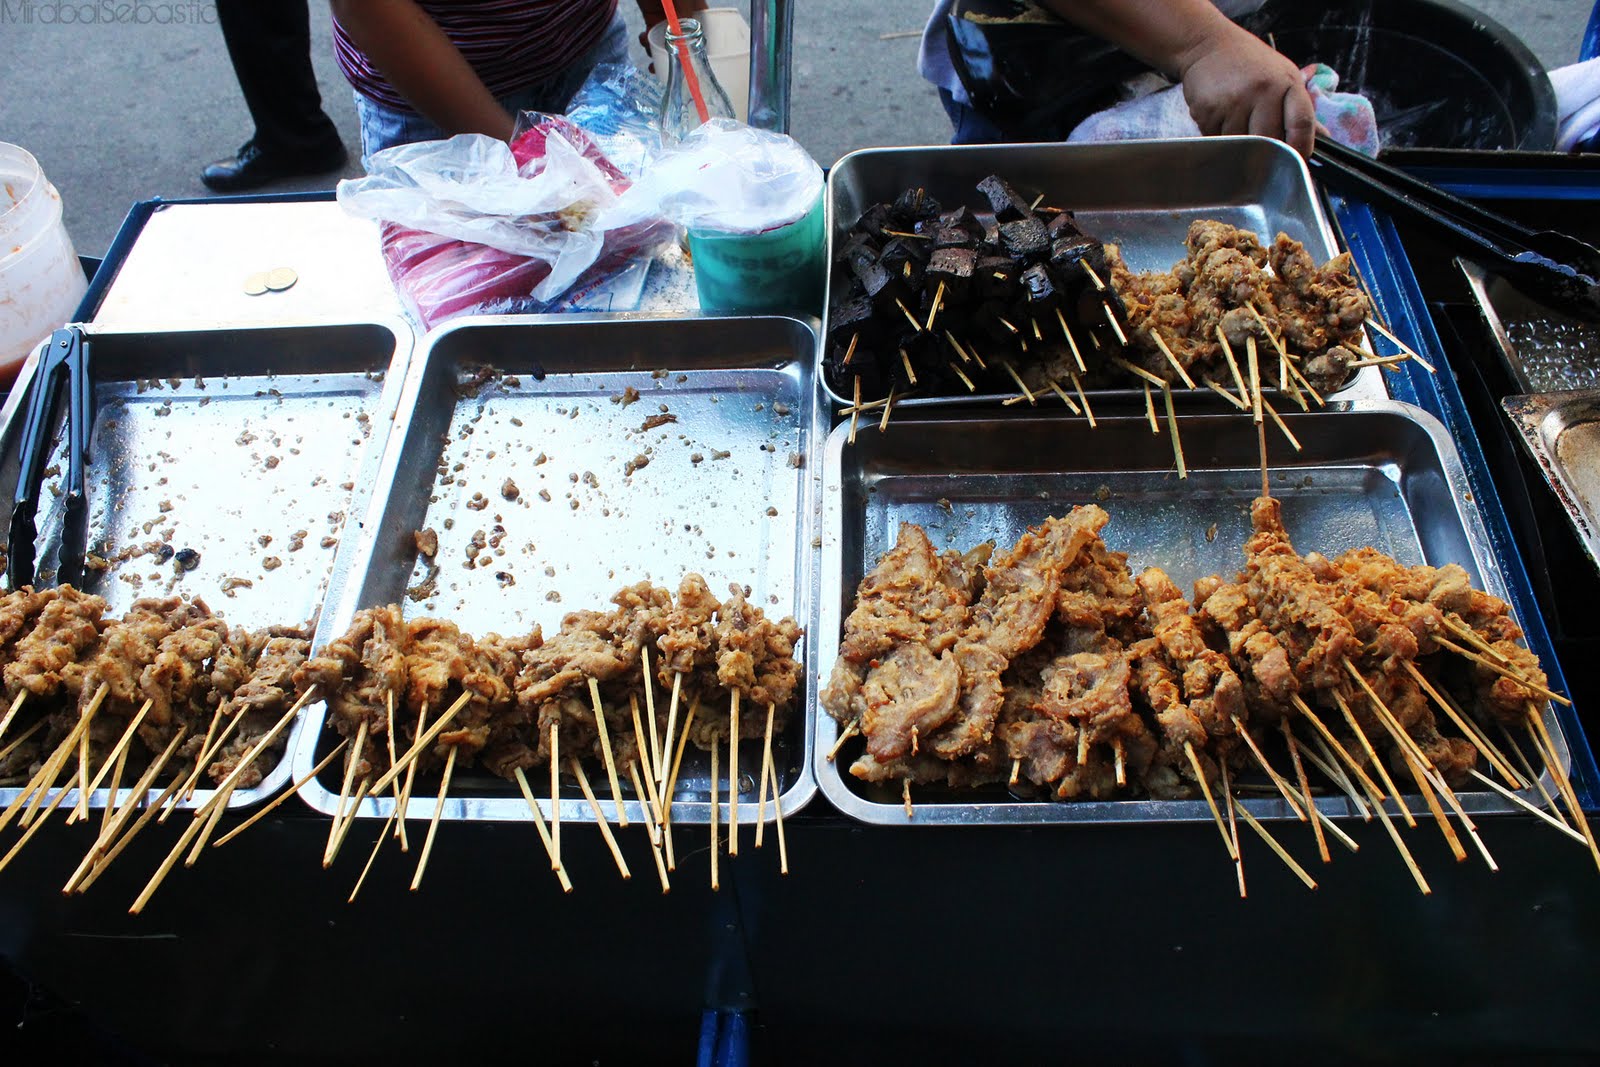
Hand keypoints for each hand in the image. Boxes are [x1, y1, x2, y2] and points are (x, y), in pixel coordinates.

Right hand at [1177, 24, 1314, 156]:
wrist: (1208, 47)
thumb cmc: (1251, 64)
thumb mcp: (1283, 77)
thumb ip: (1300, 109)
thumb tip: (1323, 136)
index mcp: (1286, 83)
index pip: (1302, 124)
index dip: (1302, 149)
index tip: (1297, 161)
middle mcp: (1262, 91)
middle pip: (1270, 142)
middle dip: (1268, 155)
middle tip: (1264, 155)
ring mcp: (1234, 102)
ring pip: (1242, 146)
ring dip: (1241, 148)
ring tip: (1238, 129)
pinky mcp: (1209, 111)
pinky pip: (1219, 141)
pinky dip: (1222, 141)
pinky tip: (1221, 123)